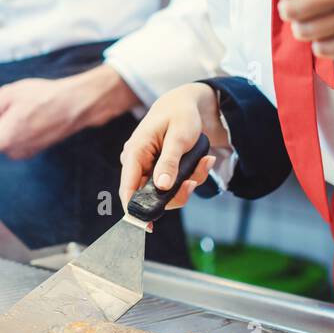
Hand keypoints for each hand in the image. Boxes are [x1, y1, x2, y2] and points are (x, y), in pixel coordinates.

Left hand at [0, 65, 138, 161]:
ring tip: (21, 110)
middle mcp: (15, 150)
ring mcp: (28, 152)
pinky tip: (31, 116)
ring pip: (6, 144)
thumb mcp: (8, 96)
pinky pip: (19, 143)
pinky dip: (20, 132)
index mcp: (5, 137)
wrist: (77, 104)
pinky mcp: (37, 150)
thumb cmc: (43, 96)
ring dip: (7, 130)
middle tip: (2, 110)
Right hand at [118, 83, 221, 212]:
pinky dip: (192, 176)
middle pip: (151, 195)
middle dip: (177, 193)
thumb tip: (162, 187)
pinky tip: (205, 160)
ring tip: (205, 162)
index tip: (146, 227)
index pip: (128, 188)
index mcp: (136, 152)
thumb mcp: (179, 136)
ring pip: (167, 191)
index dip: (134, 209)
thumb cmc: (180, 115)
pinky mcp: (161, 170)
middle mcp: (139, 162)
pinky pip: (175, 184)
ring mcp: (150, 167)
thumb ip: (169, 161)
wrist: (186, 104)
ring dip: (189, 182)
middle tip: (194, 182)